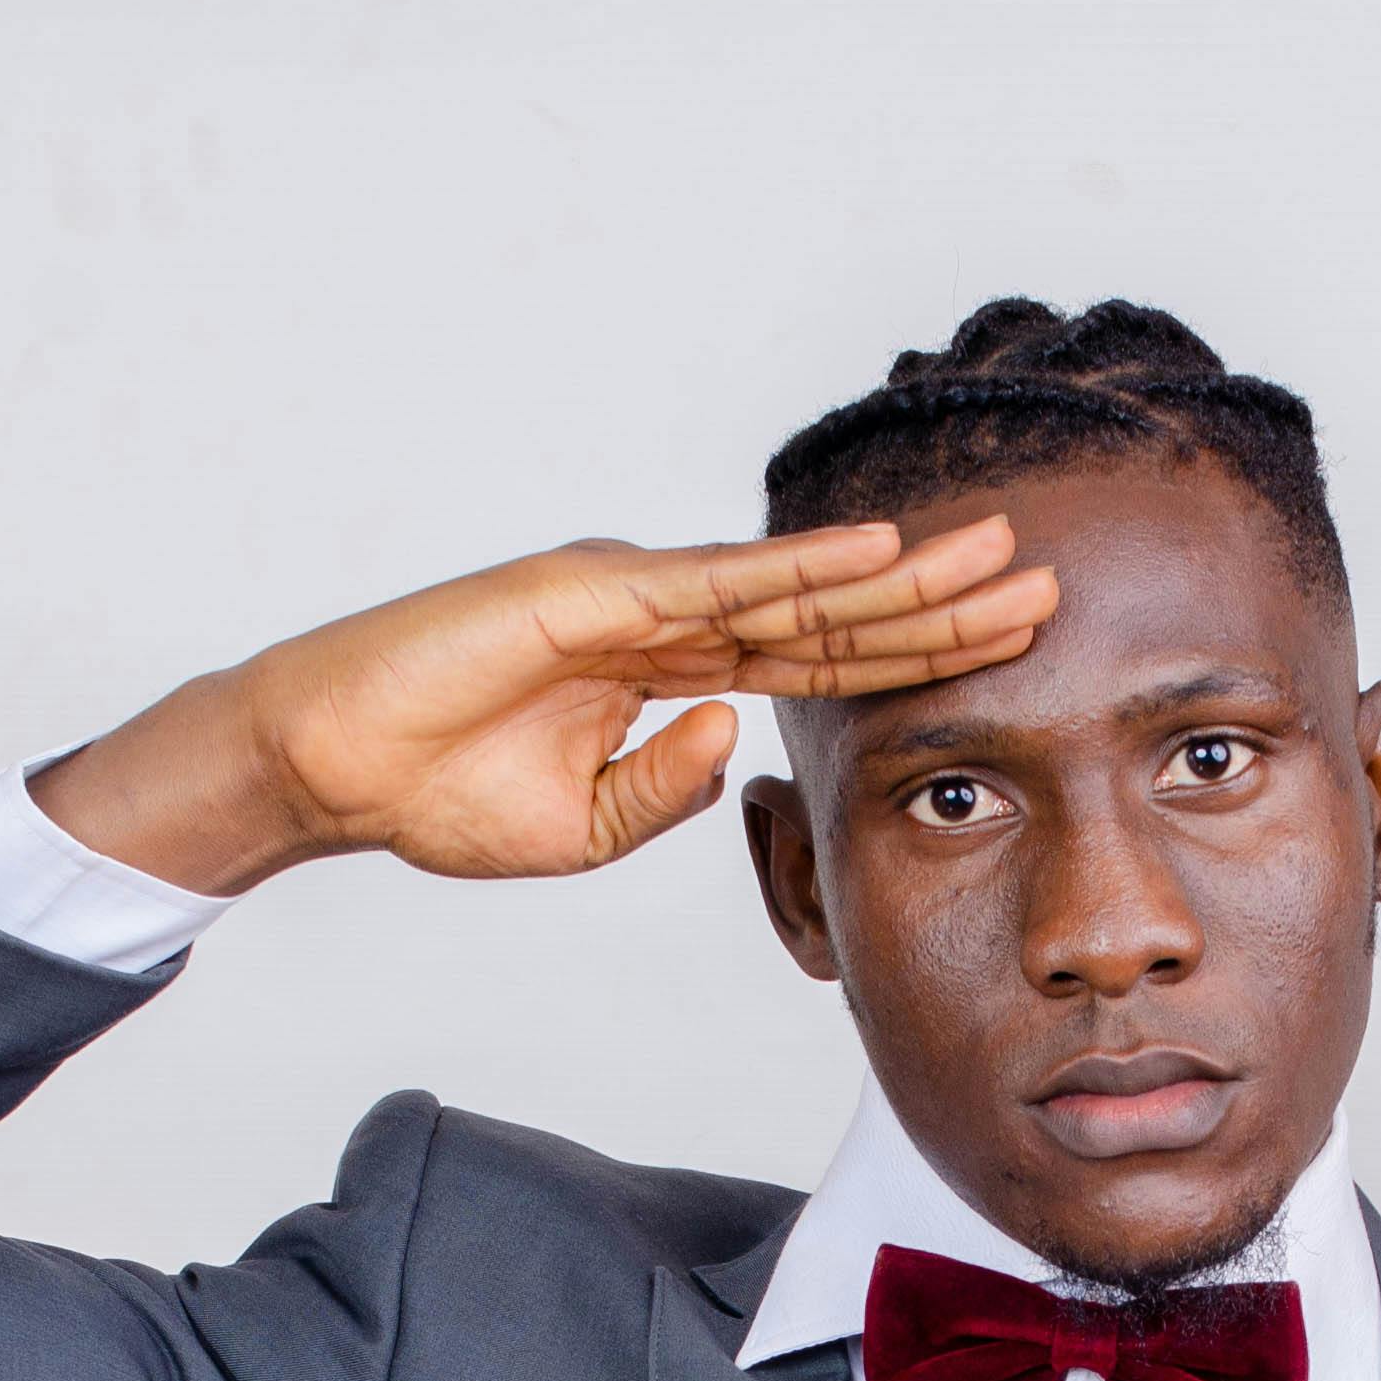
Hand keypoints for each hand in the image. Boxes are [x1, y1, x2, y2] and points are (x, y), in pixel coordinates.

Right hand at [32, 516, 1056, 899]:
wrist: (336, 768)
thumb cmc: (440, 790)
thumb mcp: (582, 827)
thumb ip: (663, 789)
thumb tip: (727, 743)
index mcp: (672, 675)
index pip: (822, 662)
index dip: (916, 654)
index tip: (1007, 645)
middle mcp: (666, 619)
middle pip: (832, 612)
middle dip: (941, 602)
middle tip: (1043, 579)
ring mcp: (630, 596)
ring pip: (792, 584)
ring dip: (897, 572)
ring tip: (992, 553)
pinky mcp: (586, 590)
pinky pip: (713, 581)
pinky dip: (797, 567)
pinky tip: (873, 554)